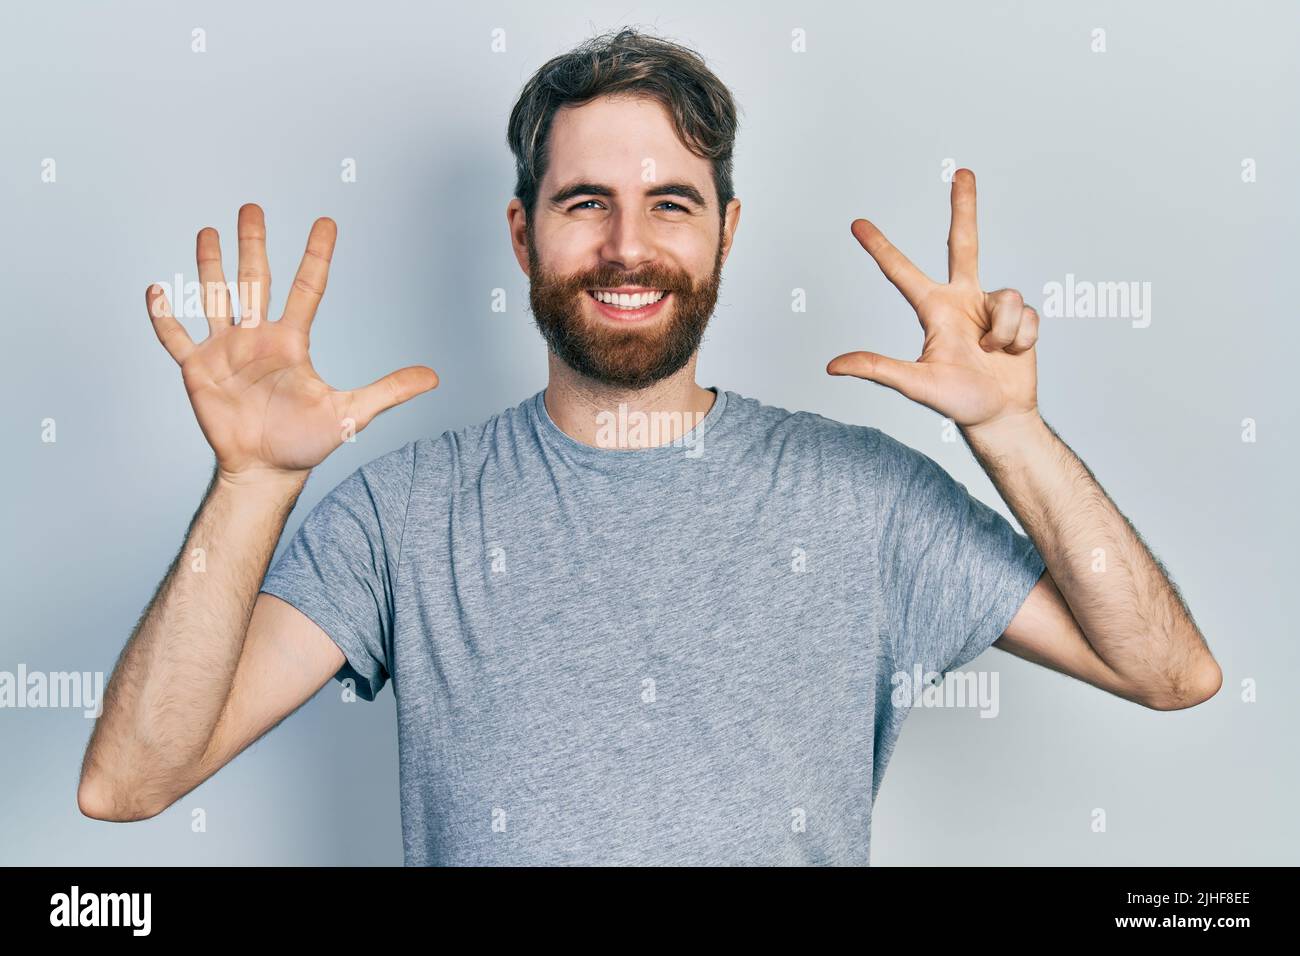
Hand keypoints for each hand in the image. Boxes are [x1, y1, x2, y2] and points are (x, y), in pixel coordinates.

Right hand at [146, 205, 438, 481]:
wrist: (265, 471)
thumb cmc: (305, 442)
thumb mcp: (350, 413)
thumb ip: (389, 391)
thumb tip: (434, 377)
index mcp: (291, 340)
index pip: (307, 287)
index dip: (316, 255)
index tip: (326, 222)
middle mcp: (257, 337)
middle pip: (254, 280)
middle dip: (253, 244)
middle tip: (252, 207)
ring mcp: (225, 350)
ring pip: (215, 297)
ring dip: (209, 265)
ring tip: (208, 232)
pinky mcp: (198, 370)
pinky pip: (176, 338)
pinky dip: (164, 317)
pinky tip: (157, 290)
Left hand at [827, 169, 1039, 434]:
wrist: (1001, 416)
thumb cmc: (956, 402)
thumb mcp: (915, 384)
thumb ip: (878, 370)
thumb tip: (833, 365)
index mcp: (933, 310)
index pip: (900, 272)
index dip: (880, 247)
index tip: (857, 225)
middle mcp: (962, 300)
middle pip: (963, 243)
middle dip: (964, 207)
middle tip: (962, 171)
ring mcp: (992, 307)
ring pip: (1007, 297)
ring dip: (1003, 332)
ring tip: (993, 354)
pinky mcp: (1021, 317)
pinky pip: (1027, 315)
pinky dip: (1021, 339)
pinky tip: (1013, 354)